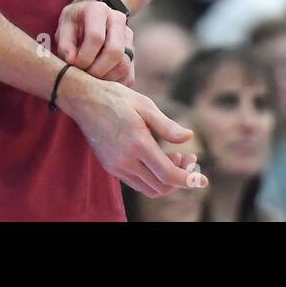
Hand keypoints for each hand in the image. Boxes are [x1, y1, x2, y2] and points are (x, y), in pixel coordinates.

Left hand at [55, 0, 133, 85]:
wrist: (89, 19)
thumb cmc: (74, 24)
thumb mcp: (63, 28)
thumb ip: (64, 44)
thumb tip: (72, 62)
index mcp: (98, 10)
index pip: (96, 37)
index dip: (84, 56)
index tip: (74, 64)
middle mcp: (118, 21)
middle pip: (114, 52)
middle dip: (96, 70)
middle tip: (83, 76)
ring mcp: (129, 38)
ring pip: (124, 66)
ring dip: (105, 79)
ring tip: (90, 79)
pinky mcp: (132, 55)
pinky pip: (128, 76)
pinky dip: (113, 84)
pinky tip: (99, 82)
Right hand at [56, 72, 206, 197]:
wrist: (83, 100)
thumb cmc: (116, 98)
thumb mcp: (144, 105)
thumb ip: (167, 126)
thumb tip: (188, 137)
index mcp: (137, 144)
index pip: (168, 175)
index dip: (188, 180)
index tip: (202, 180)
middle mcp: (125, 160)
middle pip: (161, 187)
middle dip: (180, 178)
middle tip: (188, 158)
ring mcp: (116, 166)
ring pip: (149, 188)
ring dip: (166, 179)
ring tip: (175, 157)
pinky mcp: (110, 167)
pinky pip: (136, 182)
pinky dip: (152, 177)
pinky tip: (157, 158)